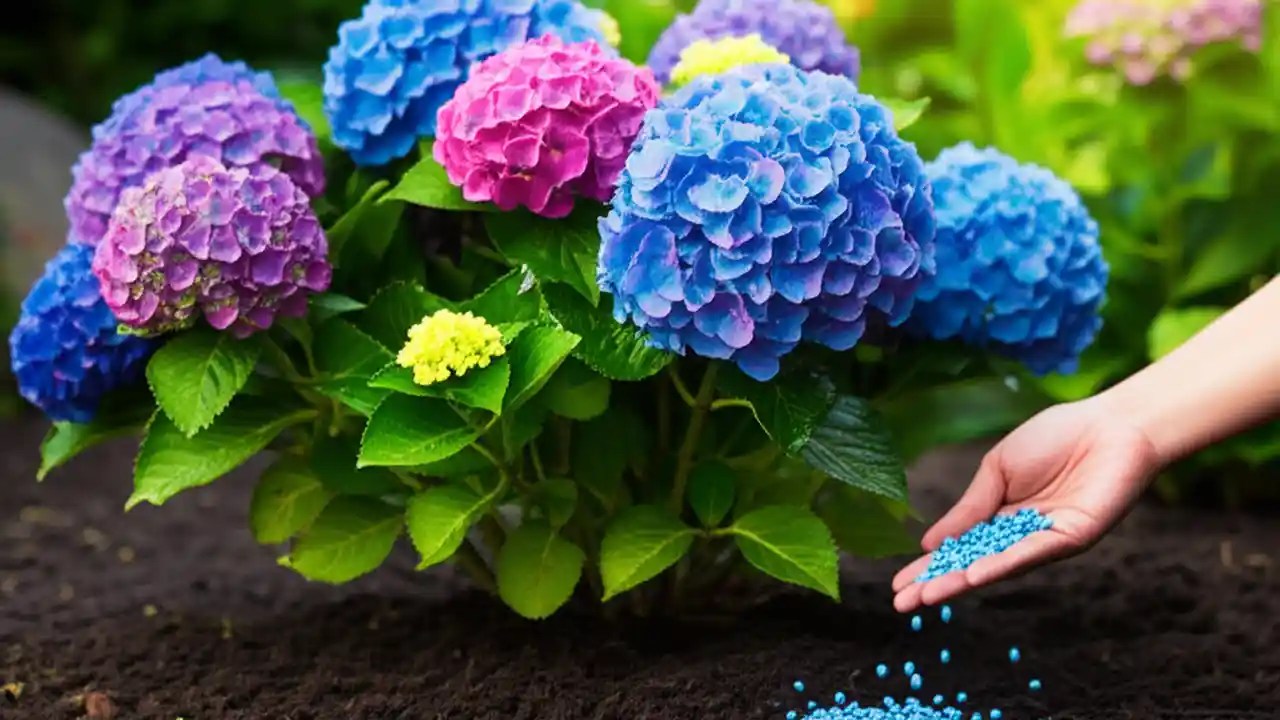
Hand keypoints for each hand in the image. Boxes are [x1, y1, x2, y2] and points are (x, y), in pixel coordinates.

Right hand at [891, 394, 1161, 612]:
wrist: (1111, 424)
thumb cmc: (1056, 437)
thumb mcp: (996, 469)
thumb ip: (969, 507)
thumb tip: (930, 542)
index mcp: (1000, 517)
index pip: (958, 548)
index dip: (928, 566)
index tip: (898, 585)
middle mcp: (1020, 536)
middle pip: (972, 565)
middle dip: (937, 583)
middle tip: (902, 604)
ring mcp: (1045, 540)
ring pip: (996, 566)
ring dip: (961, 582)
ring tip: (928, 596)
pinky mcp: (1071, 537)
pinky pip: (1030, 553)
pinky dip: (1001, 565)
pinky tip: (973, 575)